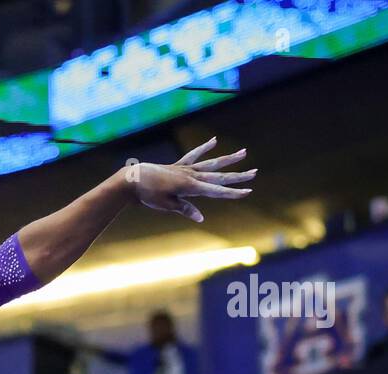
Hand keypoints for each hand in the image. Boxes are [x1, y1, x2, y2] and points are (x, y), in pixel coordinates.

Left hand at [127, 137, 254, 222]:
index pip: (216, 191)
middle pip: (219, 176)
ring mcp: (186, 169)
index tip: (248, 191)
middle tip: (255, 172)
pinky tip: (214, 141)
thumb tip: (201, 218)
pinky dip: (204, 148)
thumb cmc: (148, 195)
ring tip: (243, 152)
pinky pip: (194, 156)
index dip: (233, 192)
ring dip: (228, 159)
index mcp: (190, 187)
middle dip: (237, 176)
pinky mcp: (179, 166)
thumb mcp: (167, 205)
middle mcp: (191, 175)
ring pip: (211, 163)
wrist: (133, 179)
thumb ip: (185, 209)